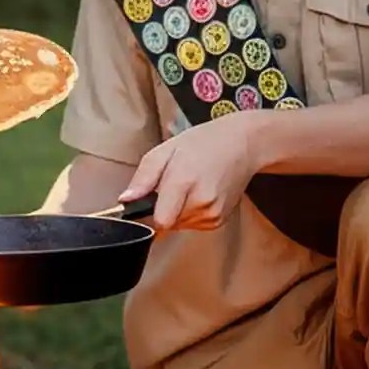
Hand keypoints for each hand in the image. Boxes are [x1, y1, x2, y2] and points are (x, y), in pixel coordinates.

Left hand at [118, 114, 260, 231]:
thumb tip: (125, 201)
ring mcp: (212, 214)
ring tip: (187, 186)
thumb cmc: (204, 143)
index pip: (158, 221)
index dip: (145, 215)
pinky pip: (191, 225)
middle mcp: (201, 202)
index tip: (144, 203)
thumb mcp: (165, 150)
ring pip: (177, 225)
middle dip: (160, 208)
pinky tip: (197, 193)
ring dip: (175, 211)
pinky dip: (189, 213)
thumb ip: (143, 178)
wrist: (243, 144)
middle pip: (165, 223)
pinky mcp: (218, 221)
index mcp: (184, 181)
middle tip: (170, 184)